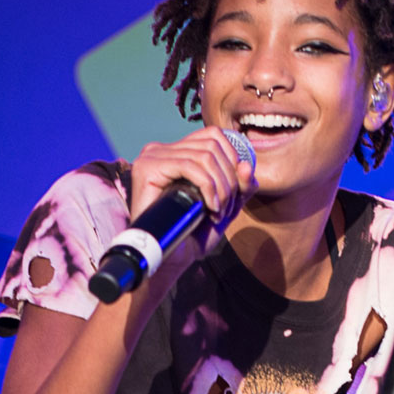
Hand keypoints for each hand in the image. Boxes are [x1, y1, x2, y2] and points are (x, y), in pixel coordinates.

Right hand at [129, 126, 257, 267]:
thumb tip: (246, 165)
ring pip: (204, 156)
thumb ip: (239, 186)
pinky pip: (190, 166)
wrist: (169, 258)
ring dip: (221, 187)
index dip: (233, 158)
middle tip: (226, 208)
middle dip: (229, 179)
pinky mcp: (147, 168)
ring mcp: (152, 156)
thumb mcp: (225, 206)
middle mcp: (161, 149)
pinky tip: (210, 207)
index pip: (213, 135)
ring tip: (218, 211)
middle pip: (212, 145)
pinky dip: (208, 187)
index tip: (235, 190)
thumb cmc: (192, 233)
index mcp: (176, 152)